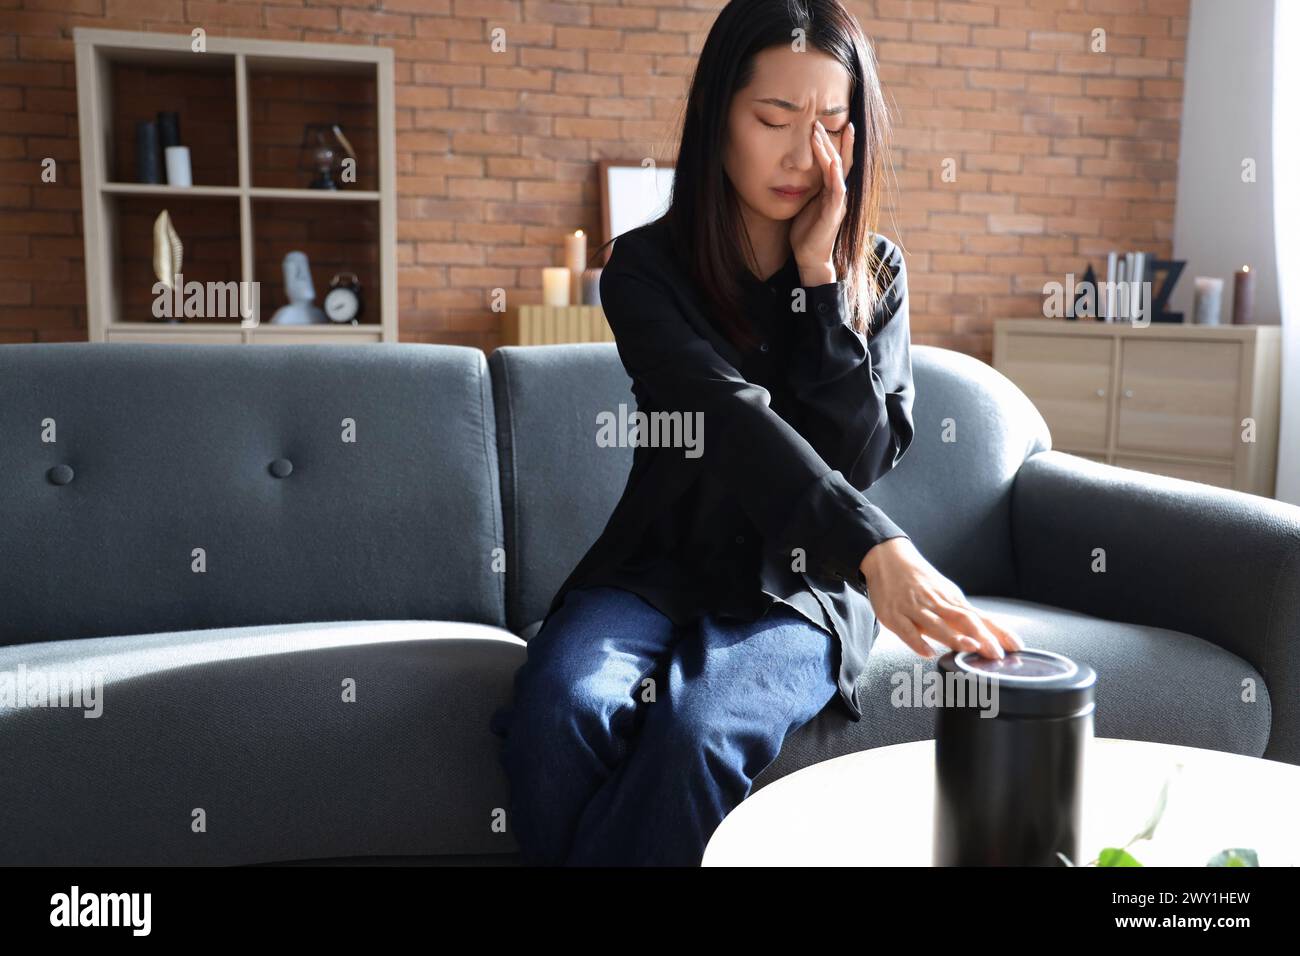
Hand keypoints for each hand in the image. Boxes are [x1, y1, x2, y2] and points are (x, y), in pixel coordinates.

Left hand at [789, 119, 853, 280]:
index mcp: (832, 190)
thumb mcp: (806, 204)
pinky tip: (834, 162)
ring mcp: (838, 202)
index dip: (835, 143)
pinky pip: (837, 190)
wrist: (810, 257)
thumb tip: (796, 173)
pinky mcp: (833, 213)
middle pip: (840, 160)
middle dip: (831, 139)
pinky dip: (836, 175)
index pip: (837, 161)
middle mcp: (838, 193)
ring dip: (829, 150)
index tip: (832, 123)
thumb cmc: (807, 232)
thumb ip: (808, 188)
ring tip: (820, 133)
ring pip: (837, 170)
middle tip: (821, 120)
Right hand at [859, 537, 1024, 659]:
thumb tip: (990, 635)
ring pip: (936, 624)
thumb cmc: (919, 581)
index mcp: (951, 600)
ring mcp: (915, 608)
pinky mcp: (894, 614)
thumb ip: (962, 616)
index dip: (998, 632)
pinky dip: (917, 641)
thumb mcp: (944, 594)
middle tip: (996, 653)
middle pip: (962, 620)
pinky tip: (927, 651)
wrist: (888, 557)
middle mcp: (936, 603)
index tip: (1015, 646)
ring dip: (953, 636)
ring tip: (969, 647)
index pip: (979, 618)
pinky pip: (907, 630)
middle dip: (981, 637)